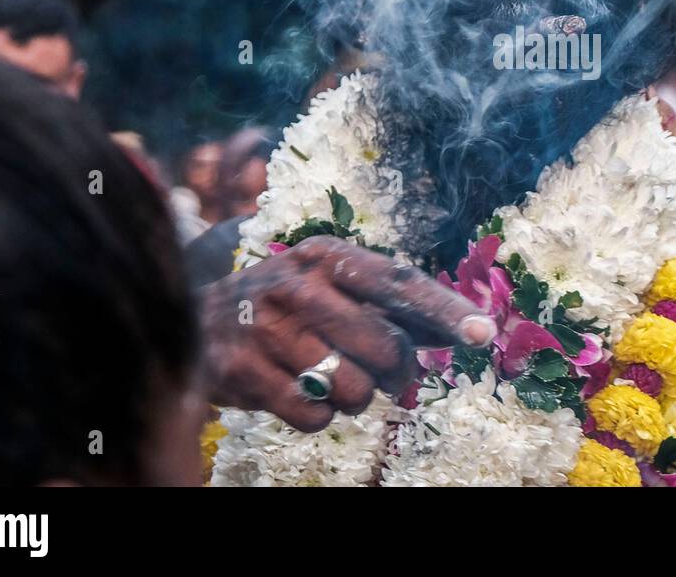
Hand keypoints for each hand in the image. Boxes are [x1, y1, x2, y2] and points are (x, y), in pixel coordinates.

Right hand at [199, 235, 492, 431]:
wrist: (193, 321)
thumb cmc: (288, 306)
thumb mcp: (332, 286)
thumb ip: (394, 307)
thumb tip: (466, 331)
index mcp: (326, 257)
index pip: (398, 283)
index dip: (443, 310)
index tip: (482, 332)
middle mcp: (296, 285)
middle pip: (386, 347)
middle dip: (392, 371)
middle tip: (374, 369)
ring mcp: (266, 329)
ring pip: (354, 390)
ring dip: (352, 395)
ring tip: (324, 374)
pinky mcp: (242, 372)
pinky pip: (315, 418)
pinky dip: (317, 416)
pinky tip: (296, 390)